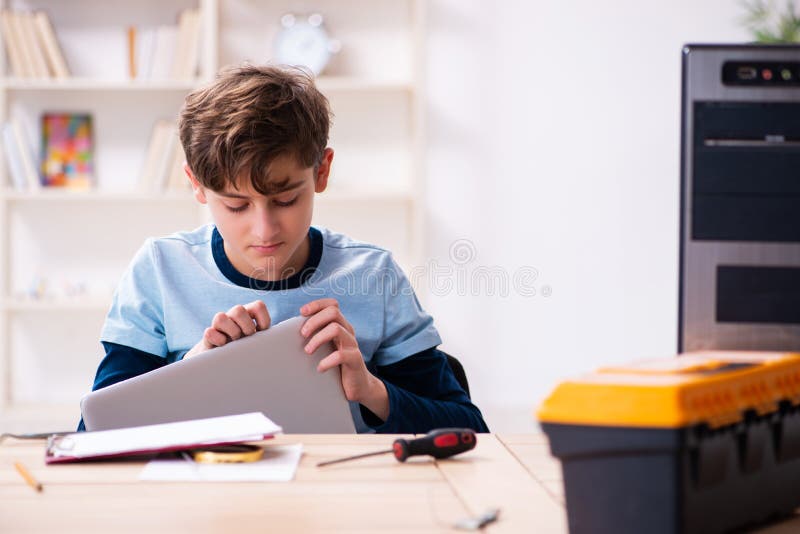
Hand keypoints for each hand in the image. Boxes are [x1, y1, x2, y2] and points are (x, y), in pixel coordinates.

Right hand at [184, 300, 269, 358]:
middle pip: (238, 310)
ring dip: (231, 332)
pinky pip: (209, 332)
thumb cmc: (250, 349)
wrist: (228, 361)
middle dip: (246, 326)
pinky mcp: (209, 337)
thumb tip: (280, 338)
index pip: (258, 306)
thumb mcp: (261, 340)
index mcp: (250, 314)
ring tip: (236, 343)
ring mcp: (219, 325)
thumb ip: (269, 336)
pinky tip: (224, 347)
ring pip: (220, 317)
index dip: (263, 319)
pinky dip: (218, 340)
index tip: (263, 331)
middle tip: (248, 337)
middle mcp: (233, 316)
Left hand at [300, 298, 388, 420]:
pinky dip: (326, 361)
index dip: (317, 305)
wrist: (359, 386)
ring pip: (336, 329)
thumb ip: (316, 336)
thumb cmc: (338, 365)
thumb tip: (289, 330)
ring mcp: (353, 345)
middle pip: (333, 312)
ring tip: (308, 351)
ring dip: (317, 338)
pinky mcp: (355, 360)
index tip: (302, 312)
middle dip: (314, 321)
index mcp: (341, 326)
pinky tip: (319, 368)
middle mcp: (348, 331)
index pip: (332, 305)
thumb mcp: (328, 347)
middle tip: (302, 334)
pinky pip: (341, 355)